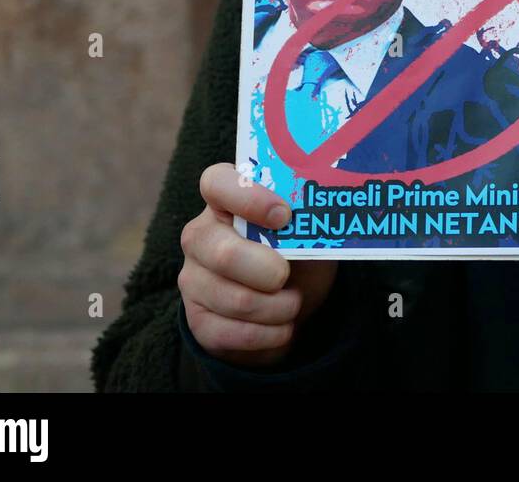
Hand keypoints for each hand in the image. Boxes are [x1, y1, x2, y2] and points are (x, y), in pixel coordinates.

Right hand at [179, 164, 337, 367]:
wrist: (286, 307)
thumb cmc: (298, 256)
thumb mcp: (308, 232)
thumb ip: (308, 219)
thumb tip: (325, 211)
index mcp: (224, 201)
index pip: (216, 183)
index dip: (248, 197)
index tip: (284, 216)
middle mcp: (201, 236)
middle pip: (224, 252)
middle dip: (269, 271)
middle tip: (288, 276)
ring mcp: (193, 279)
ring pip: (236, 300)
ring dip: (279, 308)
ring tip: (292, 302)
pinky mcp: (196, 320)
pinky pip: (231, 334)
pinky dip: (269, 335)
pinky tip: (281, 326)